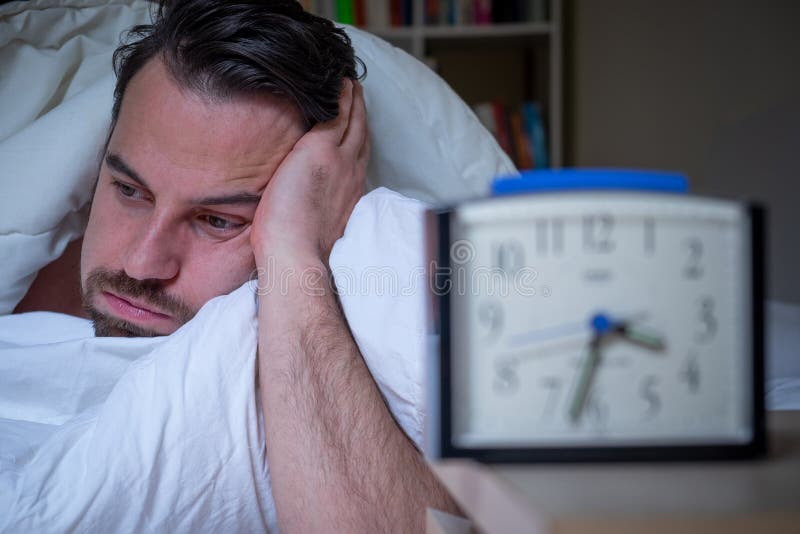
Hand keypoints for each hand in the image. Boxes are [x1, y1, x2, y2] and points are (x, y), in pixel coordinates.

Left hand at [251, 79, 368, 265]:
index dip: (358, 140)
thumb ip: (315, 212)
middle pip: (361, 136)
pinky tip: (339, 83)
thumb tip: (300, 214)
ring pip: (353, 121)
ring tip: (351, 83)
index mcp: (349, 195)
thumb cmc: (296, 251)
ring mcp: (340, 160)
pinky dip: (341, 97)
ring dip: (353, 100)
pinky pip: (336, 114)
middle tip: (359, 93)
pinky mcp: (320, 149)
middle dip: (361, 114)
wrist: (296, 253)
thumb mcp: (314, 229)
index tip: (358, 126)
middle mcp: (352, 175)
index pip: (357, 159)